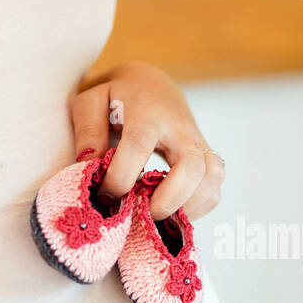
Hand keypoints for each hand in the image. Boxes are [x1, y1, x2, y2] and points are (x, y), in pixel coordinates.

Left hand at [71, 61, 223, 219]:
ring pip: (212, 176)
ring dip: (188, 205)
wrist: (150, 85)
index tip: (105, 196)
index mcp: (147, 110)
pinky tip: (172, 211)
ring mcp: (198, 142)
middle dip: (168, 199)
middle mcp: (180, 126)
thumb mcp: (90, 103)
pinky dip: (198, 207)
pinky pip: (215, 187)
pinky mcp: (206, 156)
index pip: (140, 144)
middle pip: (191, 165)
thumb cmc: (115, 98)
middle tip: (142, 215)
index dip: (121, 176)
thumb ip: (88, 133)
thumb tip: (91, 169)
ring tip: (158, 216)